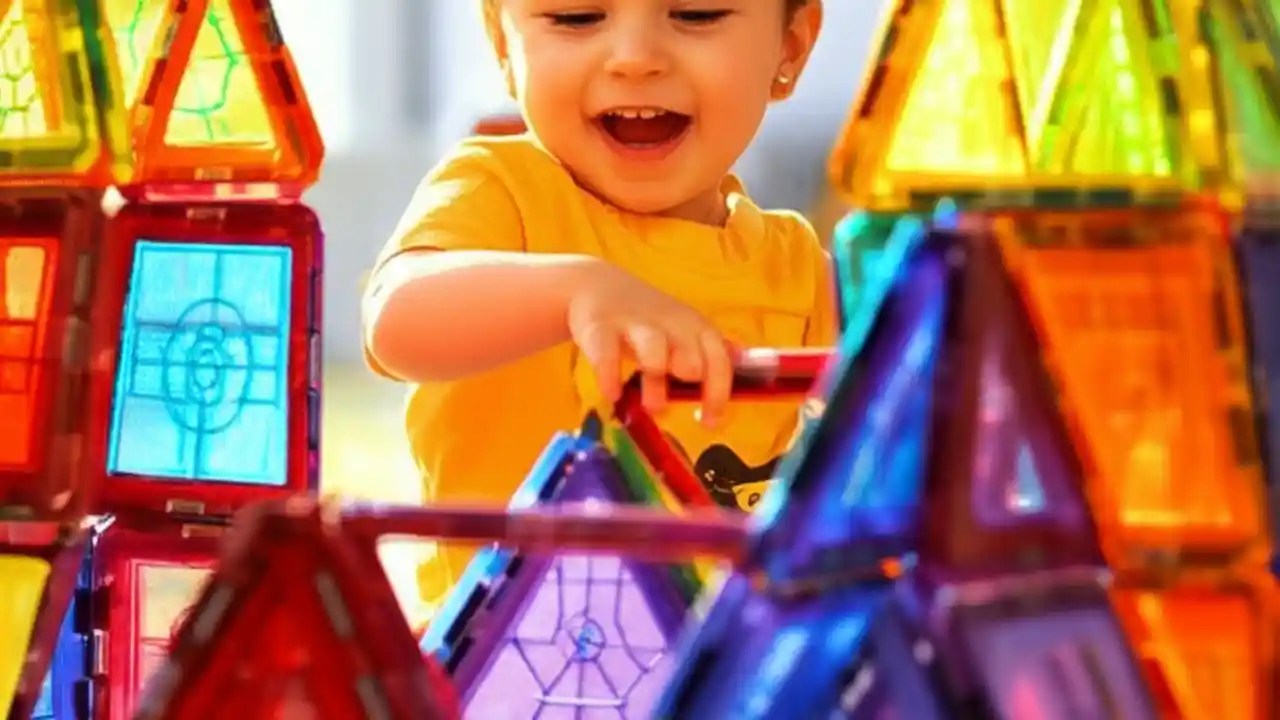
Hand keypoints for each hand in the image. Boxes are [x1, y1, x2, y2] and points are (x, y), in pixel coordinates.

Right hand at [567, 261, 731, 425]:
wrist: (598, 286)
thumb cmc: (647, 322)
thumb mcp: (681, 333)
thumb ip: (703, 356)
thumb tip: (728, 383)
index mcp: (696, 327)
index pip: (718, 362)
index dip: (717, 395)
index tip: (708, 423)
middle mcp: (671, 324)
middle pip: (691, 357)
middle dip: (688, 382)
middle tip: (679, 406)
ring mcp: (636, 324)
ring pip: (654, 350)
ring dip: (655, 383)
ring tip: (651, 406)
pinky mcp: (601, 327)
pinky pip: (607, 354)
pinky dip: (610, 377)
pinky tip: (612, 395)